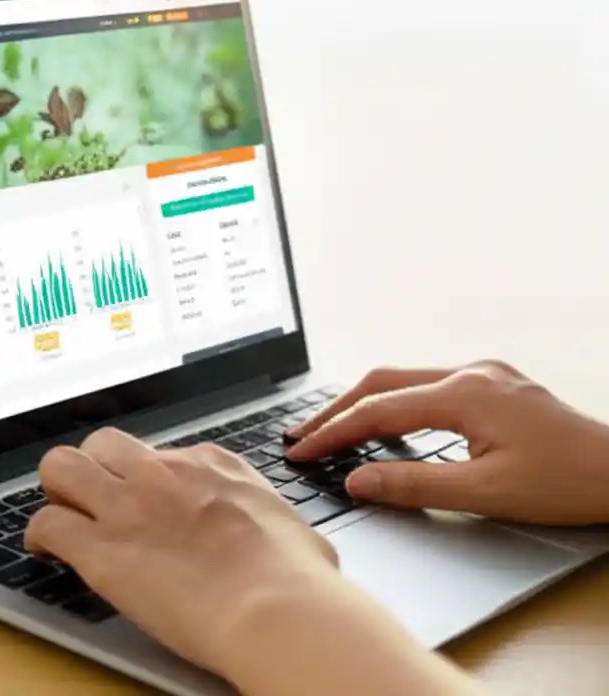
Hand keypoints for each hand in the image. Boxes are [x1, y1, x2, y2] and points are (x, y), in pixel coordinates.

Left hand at [24, 428, 477, 695]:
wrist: (276, 609)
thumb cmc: (298, 581)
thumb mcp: (295, 530)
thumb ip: (270, 524)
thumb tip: (287, 542)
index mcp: (211, 465)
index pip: (162, 454)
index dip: (148, 480)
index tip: (148, 501)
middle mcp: (162, 474)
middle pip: (103, 445)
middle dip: (94, 469)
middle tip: (94, 500)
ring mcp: (126, 506)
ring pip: (61, 467)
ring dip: (57, 490)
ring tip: (61, 514)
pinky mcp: (99, 547)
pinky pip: (46, 524)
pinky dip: (39, 537)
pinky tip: (44, 551)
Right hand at [288, 360, 608, 525]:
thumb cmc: (568, 483)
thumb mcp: (485, 493)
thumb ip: (413, 484)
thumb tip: (357, 479)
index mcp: (465, 395)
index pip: (377, 411)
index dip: (333, 433)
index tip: (300, 452)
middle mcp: (472, 374)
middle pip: (383, 382)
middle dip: (337, 409)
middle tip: (301, 434)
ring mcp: (486, 375)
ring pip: (405, 379)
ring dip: (364, 403)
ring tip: (331, 427)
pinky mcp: (497, 386)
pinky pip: (429, 385)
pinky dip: (396, 403)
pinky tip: (386, 423)